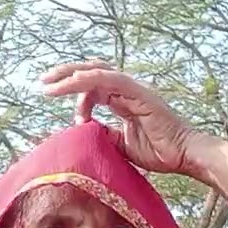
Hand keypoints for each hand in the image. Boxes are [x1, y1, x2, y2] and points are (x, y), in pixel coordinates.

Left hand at [40, 60, 205, 176]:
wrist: (183, 155)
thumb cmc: (159, 152)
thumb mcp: (121, 145)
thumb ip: (104, 135)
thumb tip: (84, 133)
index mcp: (124, 99)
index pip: (94, 87)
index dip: (77, 99)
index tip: (73, 122)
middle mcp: (127, 89)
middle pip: (92, 72)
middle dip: (65, 75)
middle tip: (43, 83)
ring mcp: (133, 88)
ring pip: (96, 72)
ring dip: (69, 75)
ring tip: (49, 83)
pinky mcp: (138, 92)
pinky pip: (108, 79)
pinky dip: (88, 79)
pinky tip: (71, 82)